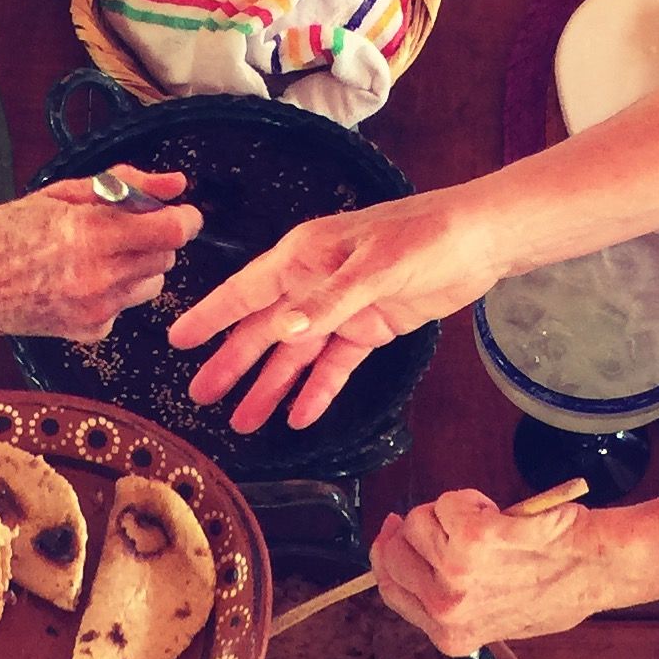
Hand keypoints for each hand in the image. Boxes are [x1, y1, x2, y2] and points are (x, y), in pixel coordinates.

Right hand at [0, 170, 198, 340]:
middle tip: (123, 229)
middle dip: (156, 239)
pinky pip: (126, 307)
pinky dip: (115, 293)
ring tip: (98, 257)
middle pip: (168, 257)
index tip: (179, 213)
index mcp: (91, 234)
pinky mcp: (91, 332)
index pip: (172, 231)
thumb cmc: (7, 232)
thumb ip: (127, 184)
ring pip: (152, 283)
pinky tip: (80, 282)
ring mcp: (96, 309)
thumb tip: (176, 184)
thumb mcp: (63, 192)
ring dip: (139, 267)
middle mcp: (99, 276)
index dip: (184, 218)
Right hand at [164, 189, 505, 435]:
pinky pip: (335, 364)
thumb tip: (283, 329)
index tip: (178, 339)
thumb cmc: (425, 236)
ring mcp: (342, 308)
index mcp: (304, 257)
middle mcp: (314, 283)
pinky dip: (318, 389)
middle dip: (233, 363)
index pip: (246, 291)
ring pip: (296, 354)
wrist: (480, 241)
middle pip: (265, 329)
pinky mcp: (371, 327)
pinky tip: (299, 415)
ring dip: (271, 386)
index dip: (212, 316)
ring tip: (244, 422)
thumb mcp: (374, 267)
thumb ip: (328, 301)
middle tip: (202, 396)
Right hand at [372, 489, 604, 652]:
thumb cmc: (556, 590)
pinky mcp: (474, 538)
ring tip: (490, 526)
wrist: (596, 569)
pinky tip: (498, 513)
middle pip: (395, 550)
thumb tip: (398, 551)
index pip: (391, 588)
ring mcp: (456, 572)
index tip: (394, 533)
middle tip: (456, 528)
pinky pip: (448, 503)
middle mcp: (445, 606)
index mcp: (448, 633)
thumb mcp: (493, 619)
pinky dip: (470, 500)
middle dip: (418, 530)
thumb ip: (448, 598)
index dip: (389, 555)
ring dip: (450, 514)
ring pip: (419, 521)